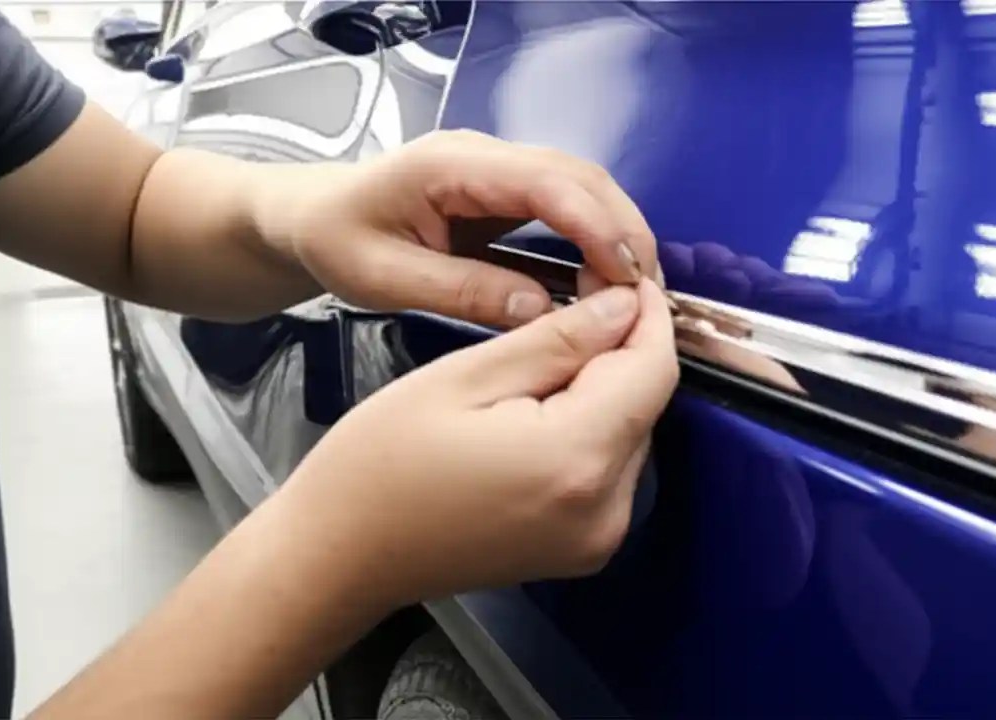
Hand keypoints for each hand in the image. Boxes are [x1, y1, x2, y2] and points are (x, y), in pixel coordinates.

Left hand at [256, 129, 659, 326]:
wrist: (307, 216)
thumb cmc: (335, 239)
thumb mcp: (385, 278)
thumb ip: (463, 292)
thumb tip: (540, 312)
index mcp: (451, 165)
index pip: (547, 182)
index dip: (598, 227)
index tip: (628, 277)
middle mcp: (483, 155)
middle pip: (580, 177)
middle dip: (624, 231)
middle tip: (646, 296)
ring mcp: (496, 169)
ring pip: (582, 187)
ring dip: (617, 233)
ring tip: (635, 293)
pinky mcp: (503, 191)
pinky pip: (567, 204)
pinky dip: (597, 237)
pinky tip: (606, 277)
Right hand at [280, 278, 676, 603]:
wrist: (342, 555)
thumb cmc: (381, 464)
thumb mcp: (466, 377)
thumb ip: (557, 339)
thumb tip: (625, 305)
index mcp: (576, 460)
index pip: (653, 370)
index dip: (648, 314)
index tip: (621, 274)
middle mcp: (605, 509)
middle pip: (647, 403)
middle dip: (623, 349)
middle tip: (579, 300)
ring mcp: (598, 538)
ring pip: (634, 433)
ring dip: (608, 389)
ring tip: (548, 356)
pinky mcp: (585, 549)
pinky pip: (612, 469)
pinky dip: (594, 430)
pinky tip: (545, 408)